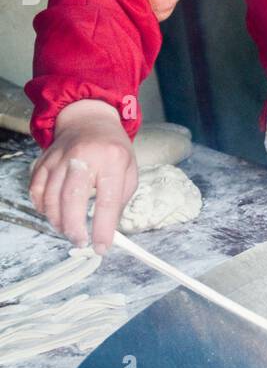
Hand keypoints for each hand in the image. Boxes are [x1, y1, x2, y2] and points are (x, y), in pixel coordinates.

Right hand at [29, 100, 137, 254]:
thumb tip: (108, 230)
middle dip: (74, 226)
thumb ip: (120, 199)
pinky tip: (51, 214)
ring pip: (51, 195)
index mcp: (111, 159)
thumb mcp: (129, 170)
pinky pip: (36, 188)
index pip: (107, 200)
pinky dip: (41, 206)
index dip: (103, 228)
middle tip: (79, 241)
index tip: (101, 247)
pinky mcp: (44, 160)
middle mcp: (83, 156)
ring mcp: (60, 157)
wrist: (89, 120)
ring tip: (68, 230)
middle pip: (72, 197)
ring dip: (57, 219)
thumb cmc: (112, 149)